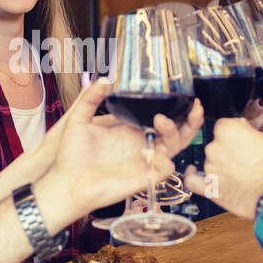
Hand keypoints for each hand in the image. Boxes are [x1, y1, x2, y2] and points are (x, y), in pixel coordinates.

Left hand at [34, 83, 201, 169]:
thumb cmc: (72, 156)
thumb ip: (91, 98)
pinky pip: (166, 168)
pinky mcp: (145, 177)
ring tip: (161, 120)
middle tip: (194, 105)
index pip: (161, 116)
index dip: (175, 107)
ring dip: (175, 131)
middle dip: (191, 119)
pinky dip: (163, 159)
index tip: (181, 93)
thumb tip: (104, 79)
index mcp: (132, 129)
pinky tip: (146, 151)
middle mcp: (143, 144)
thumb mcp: (79, 120)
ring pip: (175, 146)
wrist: (67, 183)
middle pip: (178, 131)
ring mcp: (146, 161)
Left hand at [182, 118, 262, 219]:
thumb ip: (251, 132)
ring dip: (221, 166)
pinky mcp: (210, 189)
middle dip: (229, 150)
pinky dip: (192, 176)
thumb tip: (243, 128)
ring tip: (240, 175)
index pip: (224, 126)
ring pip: (210, 162)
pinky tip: (193, 173)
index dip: (235, 133)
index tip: (242, 139)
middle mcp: (214, 147)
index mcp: (228, 130)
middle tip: (246, 160)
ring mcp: (210, 168)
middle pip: (217, 144)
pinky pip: (192, 181)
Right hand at [244, 68, 262, 161]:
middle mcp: (254, 106)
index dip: (243, 87)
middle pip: (241, 105)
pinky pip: (257, 132)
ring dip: (260, 113)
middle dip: (251, 102)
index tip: (251, 84)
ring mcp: (257, 120)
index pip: (242, 89)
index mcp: (257, 91)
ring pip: (248, 118)